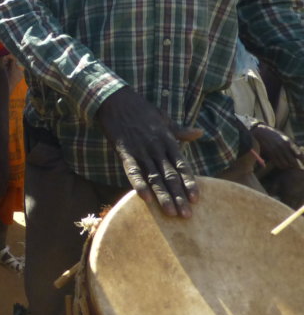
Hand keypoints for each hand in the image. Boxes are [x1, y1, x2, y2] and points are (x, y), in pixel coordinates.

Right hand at [96, 86, 201, 217]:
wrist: (116, 99)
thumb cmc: (140, 109)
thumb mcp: (163, 118)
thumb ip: (180, 130)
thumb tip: (200, 133)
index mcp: (168, 140)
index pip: (182, 166)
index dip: (189, 183)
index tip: (196, 199)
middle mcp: (156, 148)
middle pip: (170, 176)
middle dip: (178, 196)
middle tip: (186, 215)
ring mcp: (140, 150)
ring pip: (154, 177)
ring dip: (162, 196)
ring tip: (170, 213)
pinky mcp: (124, 151)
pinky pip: (133, 170)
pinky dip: (139, 184)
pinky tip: (145, 198)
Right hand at [252, 123, 303, 170]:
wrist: (263, 132)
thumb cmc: (277, 135)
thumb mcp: (286, 138)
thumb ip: (293, 146)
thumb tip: (299, 156)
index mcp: (288, 142)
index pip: (299, 154)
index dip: (303, 160)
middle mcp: (282, 147)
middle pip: (293, 161)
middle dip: (296, 165)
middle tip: (298, 166)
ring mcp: (275, 151)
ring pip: (286, 164)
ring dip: (289, 166)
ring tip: (290, 164)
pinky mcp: (270, 154)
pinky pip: (278, 164)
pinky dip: (282, 166)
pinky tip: (283, 164)